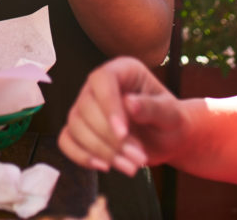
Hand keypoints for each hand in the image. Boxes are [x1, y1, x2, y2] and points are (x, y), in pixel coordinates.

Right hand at [59, 56, 187, 174]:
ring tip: (131, 167)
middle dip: (111, 139)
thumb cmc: (170, 120)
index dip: (108, 106)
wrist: (167, 138)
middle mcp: (98, 86)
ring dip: (102, 152)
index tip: (123, 134)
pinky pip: (66, 141)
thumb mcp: (170, 114)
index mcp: (122, 70)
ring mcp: (85, 107)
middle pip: (86, 108)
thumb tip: (129, 103)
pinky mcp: (79, 129)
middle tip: (139, 159)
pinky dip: (81, 156)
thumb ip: (152, 107)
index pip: (102, 80)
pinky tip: (105, 167)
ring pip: (76, 127)